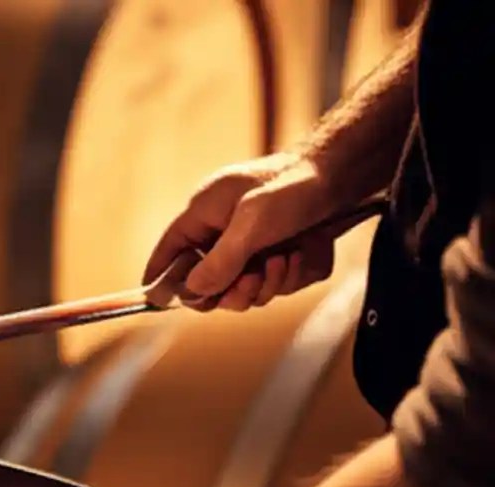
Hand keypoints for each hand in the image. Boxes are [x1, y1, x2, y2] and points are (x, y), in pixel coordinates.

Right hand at [142, 152, 342, 311]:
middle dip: (234, 287)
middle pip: (210, 282)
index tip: (153, 299)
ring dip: (269, 282)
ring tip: (286, 257)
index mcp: (205, 213)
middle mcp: (225, 231)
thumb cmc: (294, 185)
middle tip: (252, 280)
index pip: (170, 249)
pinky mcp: (282, 255)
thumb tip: (193, 290)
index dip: (160, 274)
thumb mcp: (252, 222)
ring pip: (247, 288)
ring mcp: (254, 245)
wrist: (346, 175)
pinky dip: (293, 275)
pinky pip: (278, 285)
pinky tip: (304, 252)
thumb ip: (221, 260)